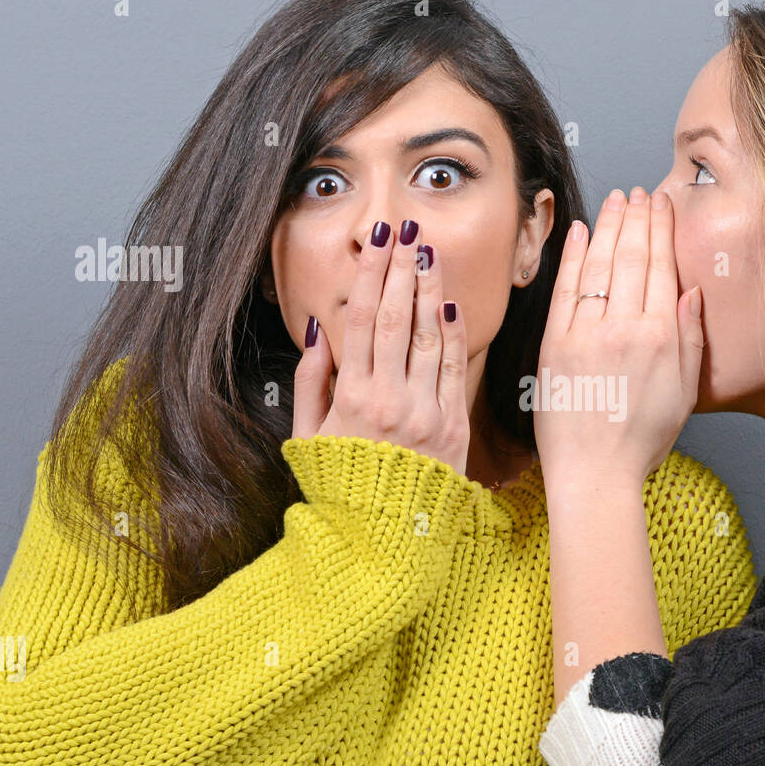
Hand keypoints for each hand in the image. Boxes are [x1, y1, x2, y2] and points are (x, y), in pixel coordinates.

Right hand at [291, 219, 469, 474]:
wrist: (387, 536)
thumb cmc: (342, 485)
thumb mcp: (309, 436)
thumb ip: (311, 382)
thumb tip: (319, 329)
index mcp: (351, 398)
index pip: (364, 320)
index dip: (372, 275)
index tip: (377, 241)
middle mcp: (390, 400)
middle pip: (398, 318)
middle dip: (401, 268)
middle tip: (406, 229)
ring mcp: (426, 411)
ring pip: (430, 336)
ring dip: (430, 289)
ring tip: (428, 253)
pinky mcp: (454, 425)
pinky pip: (455, 367)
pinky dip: (453, 332)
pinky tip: (450, 302)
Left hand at [535, 187, 703, 487]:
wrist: (594, 475)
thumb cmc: (639, 443)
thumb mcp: (684, 395)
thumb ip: (691, 341)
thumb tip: (692, 294)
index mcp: (661, 340)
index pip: (661, 269)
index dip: (660, 231)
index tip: (659, 206)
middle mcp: (625, 330)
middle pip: (632, 259)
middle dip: (636, 219)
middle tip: (638, 193)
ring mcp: (586, 335)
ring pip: (600, 268)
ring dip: (608, 228)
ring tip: (615, 202)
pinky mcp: (555, 346)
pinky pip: (566, 291)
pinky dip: (574, 258)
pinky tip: (581, 233)